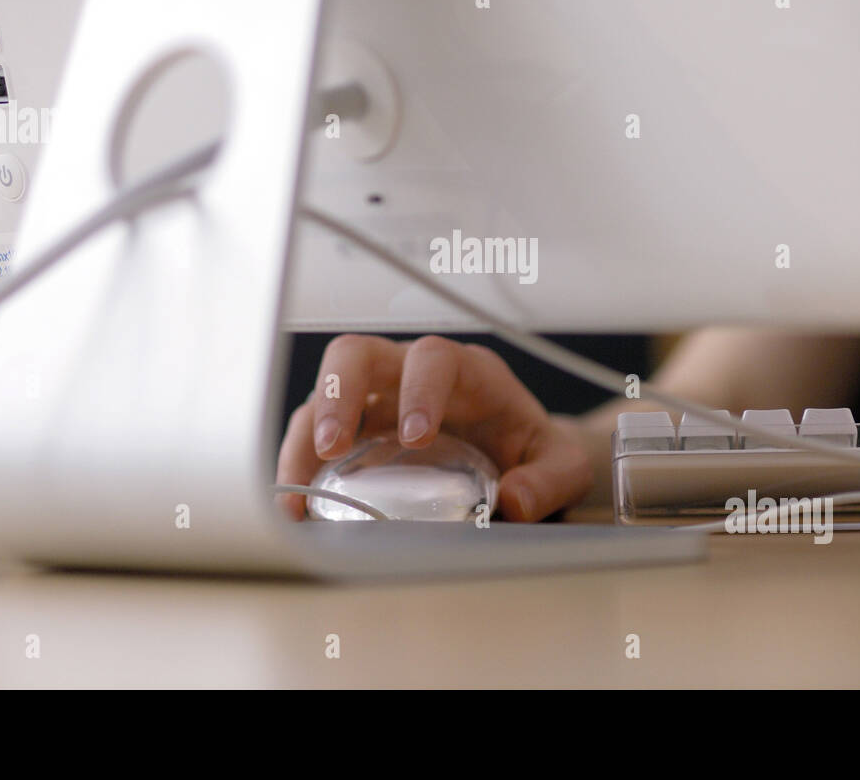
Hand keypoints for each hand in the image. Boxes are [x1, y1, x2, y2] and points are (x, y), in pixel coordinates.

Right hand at [276, 335, 591, 521]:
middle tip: (332, 446)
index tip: (415, 436)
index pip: (435, 358)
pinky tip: (297, 505)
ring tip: (299, 489)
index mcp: (467, 373)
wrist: (520, 460)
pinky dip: (300, 463)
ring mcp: (377, 399)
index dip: (420, 389)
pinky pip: (313, 431)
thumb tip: (516, 501)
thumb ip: (550, 480)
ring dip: (306, 432)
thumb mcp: (563, 467)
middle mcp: (412, 375)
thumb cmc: (534, 452)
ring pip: (325, 390)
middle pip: (360, 354)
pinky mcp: (355, 428)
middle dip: (339, 394)